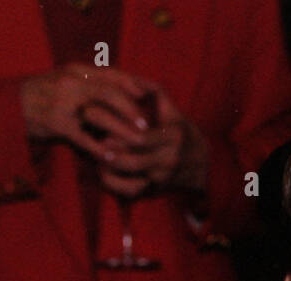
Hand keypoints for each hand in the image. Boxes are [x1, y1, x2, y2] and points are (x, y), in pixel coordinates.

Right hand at [20, 64, 151, 158]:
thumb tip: (127, 89)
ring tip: (137, 141)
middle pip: (109, 92)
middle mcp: (71, 82)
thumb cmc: (46, 95)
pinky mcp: (56, 123)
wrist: (12, 105)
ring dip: (121, 129)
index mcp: (77, 71)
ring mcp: (62, 102)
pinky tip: (111, 157)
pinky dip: (98, 148)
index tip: (152, 96)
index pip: (112, 73)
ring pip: (99, 114)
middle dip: (132, 109)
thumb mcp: (68, 81)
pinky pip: (82, 138)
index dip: (134, 84)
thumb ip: (93, 83)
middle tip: (148, 125)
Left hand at [93, 85, 209, 196]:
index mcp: (173, 137)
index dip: (113, 126)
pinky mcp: (155, 190)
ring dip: (107, 163)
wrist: (203, 166)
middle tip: (87, 134)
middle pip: (132, 158)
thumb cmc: (182, 132)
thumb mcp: (173, 111)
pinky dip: (112, 182)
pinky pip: (129, 191)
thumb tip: (131, 80)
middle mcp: (168, 160)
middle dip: (105, 147)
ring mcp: (161, 178)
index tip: (92, 114)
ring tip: (94, 150)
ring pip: (128, 175)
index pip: (139, 136)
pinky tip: (102, 170)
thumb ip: (154, 92)